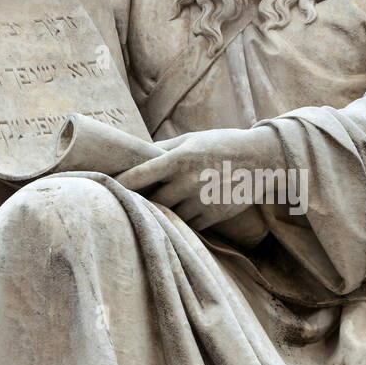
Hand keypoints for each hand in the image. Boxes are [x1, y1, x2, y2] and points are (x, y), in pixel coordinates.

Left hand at [116, 126, 281, 229]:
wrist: (260, 160)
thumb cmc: (220, 145)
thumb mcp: (190, 140)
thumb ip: (161, 149)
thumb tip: (130, 156)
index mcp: (178, 159)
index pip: (137, 177)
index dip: (119, 184)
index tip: (105, 186)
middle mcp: (188, 182)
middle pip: (151, 200)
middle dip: (142, 200)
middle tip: (129, 200)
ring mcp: (200, 202)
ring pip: (168, 214)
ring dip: (163, 211)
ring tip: (161, 205)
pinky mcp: (212, 217)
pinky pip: (187, 224)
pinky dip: (182, 219)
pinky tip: (185, 210)